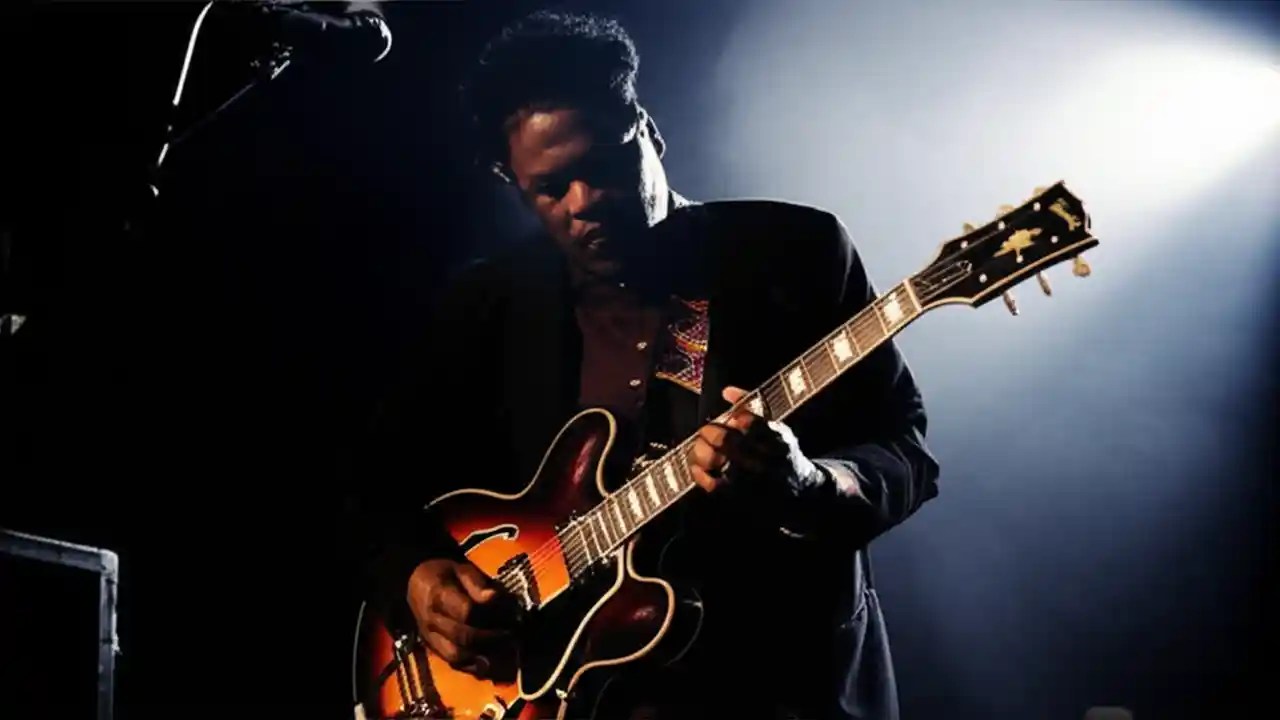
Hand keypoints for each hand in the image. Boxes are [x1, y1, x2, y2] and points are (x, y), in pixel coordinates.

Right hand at [406, 558, 518, 679]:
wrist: (415, 584)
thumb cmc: (443, 574)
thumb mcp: (461, 569)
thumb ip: (477, 583)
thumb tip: (493, 598)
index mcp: (439, 596)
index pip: (466, 611)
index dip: (490, 615)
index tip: (509, 614)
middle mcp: (431, 621)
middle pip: (463, 637)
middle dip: (491, 638)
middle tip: (511, 634)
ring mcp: (430, 637)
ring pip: (456, 656)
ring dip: (483, 656)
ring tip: (502, 649)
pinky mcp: (433, 649)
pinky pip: (452, 664)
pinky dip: (473, 666)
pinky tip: (489, 660)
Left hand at [689, 386, 827, 500]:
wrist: (798, 486)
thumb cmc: (781, 450)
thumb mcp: (775, 426)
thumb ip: (751, 407)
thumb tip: (727, 391)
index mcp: (775, 438)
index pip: (749, 423)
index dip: (733, 418)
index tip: (727, 418)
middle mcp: (764, 459)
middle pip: (728, 441)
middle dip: (710, 432)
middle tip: (705, 431)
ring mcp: (751, 478)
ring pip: (717, 461)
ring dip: (701, 450)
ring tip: (700, 446)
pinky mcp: (740, 494)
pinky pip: (712, 483)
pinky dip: (699, 472)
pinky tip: (698, 466)